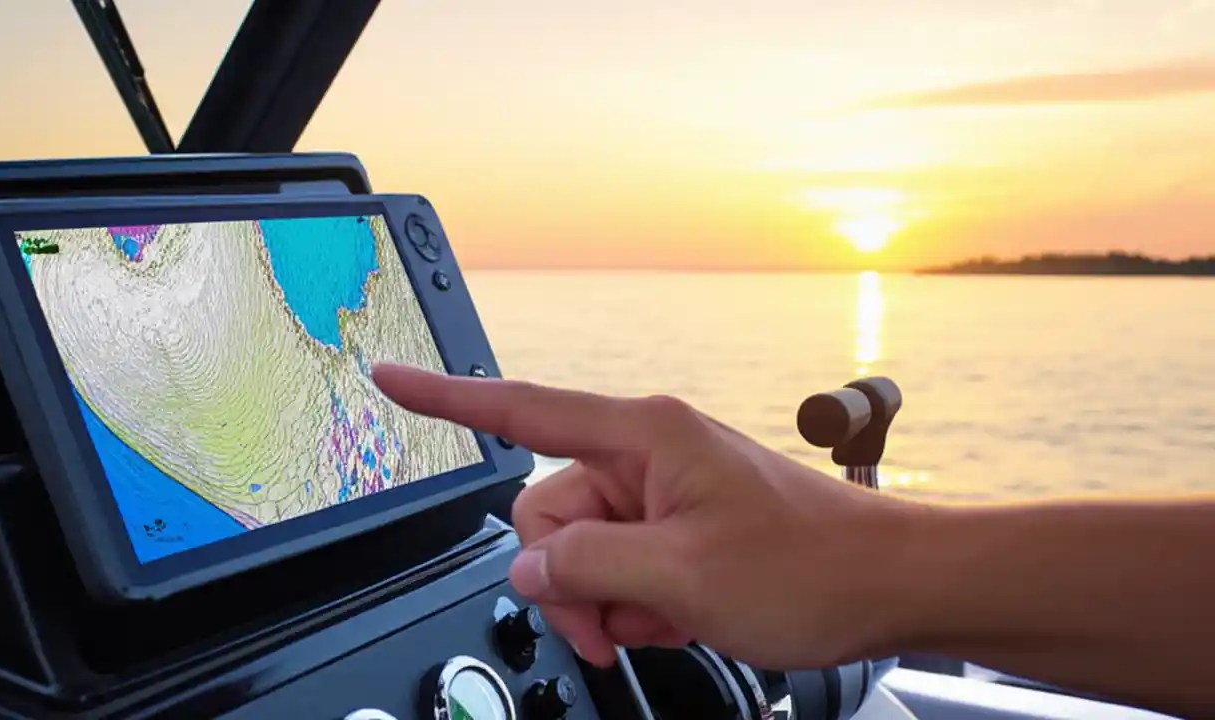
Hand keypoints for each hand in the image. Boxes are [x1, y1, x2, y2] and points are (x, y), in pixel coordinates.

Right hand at [372, 364, 921, 669]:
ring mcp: (663, 493)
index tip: (390, 380)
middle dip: (571, 581)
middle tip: (616, 622)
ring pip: (582, 552)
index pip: (523, 410)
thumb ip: (586, 566)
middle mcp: (646, 455)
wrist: (889, 586)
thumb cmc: (813, 565)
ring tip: (666, 619)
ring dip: (608, 601)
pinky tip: (679, 616)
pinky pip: (619, 566)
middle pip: (548, 515)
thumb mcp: (683, 576)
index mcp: (643, 435)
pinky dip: (636, 604)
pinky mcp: (678, 527)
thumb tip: (526, 566)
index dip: (447, 398)